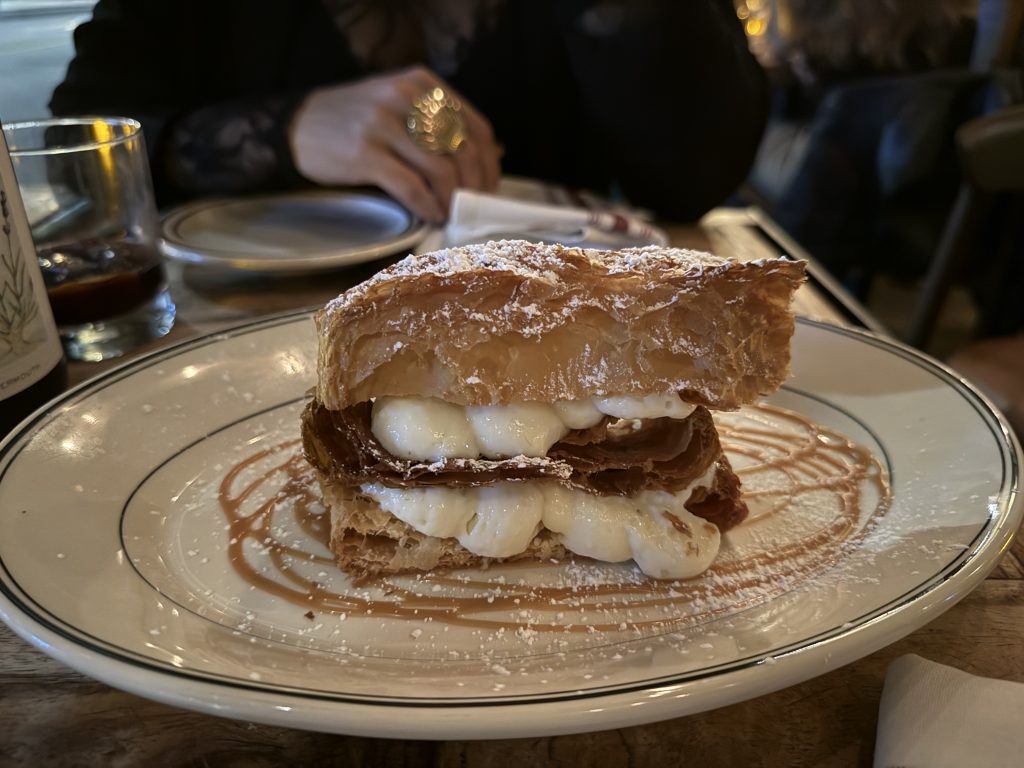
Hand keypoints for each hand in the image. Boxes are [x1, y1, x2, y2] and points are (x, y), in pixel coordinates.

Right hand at [289, 66, 501, 222]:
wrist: (298, 126)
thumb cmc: (356, 122)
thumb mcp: (400, 107)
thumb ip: (438, 124)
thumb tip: (487, 159)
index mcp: (422, 85)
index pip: (475, 126)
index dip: (489, 164)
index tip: (489, 190)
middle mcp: (406, 97)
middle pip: (462, 149)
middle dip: (473, 186)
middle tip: (471, 209)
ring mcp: (384, 123)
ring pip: (440, 169)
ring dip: (450, 200)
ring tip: (449, 214)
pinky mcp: (365, 152)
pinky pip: (410, 186)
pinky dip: (427, 205)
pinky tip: (430, 215)